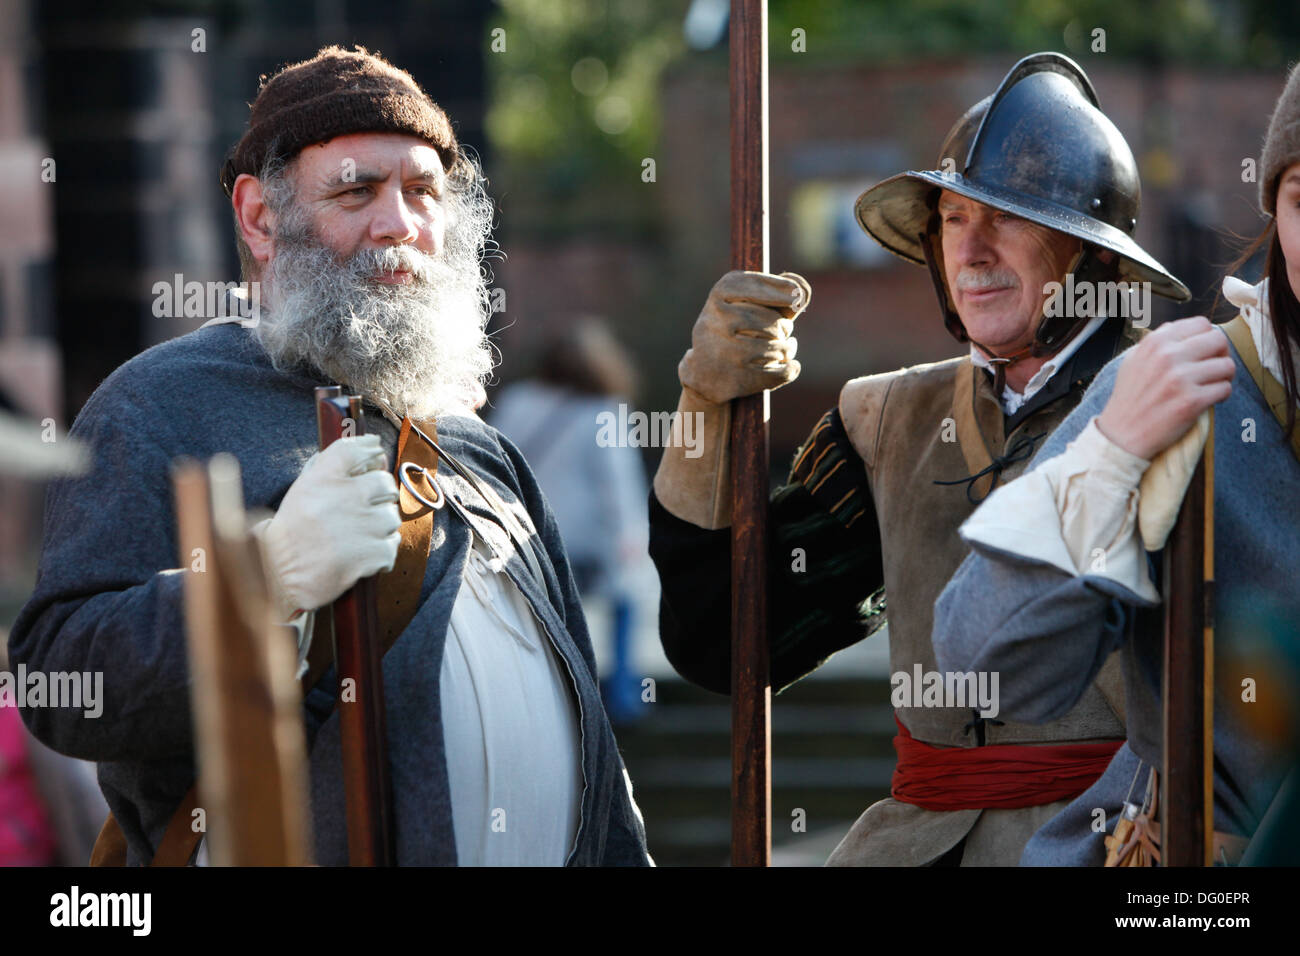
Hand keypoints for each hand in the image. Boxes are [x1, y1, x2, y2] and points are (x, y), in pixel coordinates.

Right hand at [252, 434, 400, 617]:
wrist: (279, 577)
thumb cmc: (292, 534)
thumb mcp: (302, 492)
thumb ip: (330, 470)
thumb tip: (369, 450)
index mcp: (321, 478)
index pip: (355, 449)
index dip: (369, 450)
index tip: (374, 453)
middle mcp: (345, 496)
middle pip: (384, 482)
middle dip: (379, 496)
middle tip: (364, 510)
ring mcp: (362, 525)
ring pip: (391, 517)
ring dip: (380, 527)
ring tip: (357, 537)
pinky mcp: (372, 553)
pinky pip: (391, 545)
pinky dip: (381, 553)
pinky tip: (362, 556)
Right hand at [678, 270, 811, 404]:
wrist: (702, 371)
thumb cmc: (732, 330)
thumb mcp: (745, 303)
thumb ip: (777, 291)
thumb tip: (800, 291)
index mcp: (721, 293)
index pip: (768, 287)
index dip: (788, 293)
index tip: (796, 299)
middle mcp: (720, 320)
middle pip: (776, 322)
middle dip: (785, 327)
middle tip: (782, 330)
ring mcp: (727, 352)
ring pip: (780, 348)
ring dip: (786, 349)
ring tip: (782, 349)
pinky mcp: (737, 379)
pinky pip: (782, 372)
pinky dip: (790, 369)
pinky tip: (787, 365)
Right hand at [1096, 317, 1233, 460]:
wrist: (1121, 434)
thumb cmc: (1129, 399)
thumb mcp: (1133, 361)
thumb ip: (1157, 342)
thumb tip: (1182, 329)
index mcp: (1155, 343)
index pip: (1200, 324)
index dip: (1206, 338)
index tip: (1203, 352)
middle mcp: (1168, 356)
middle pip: (1218, 341)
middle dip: (1220, 355)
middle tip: (1212, 369)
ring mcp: (1180, 379)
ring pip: (1227, 365)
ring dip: (1223, 377)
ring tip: (1210, 386)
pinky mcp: (1192, 401)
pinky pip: (1225, 389)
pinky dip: (1220, 395)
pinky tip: (1207, 400)